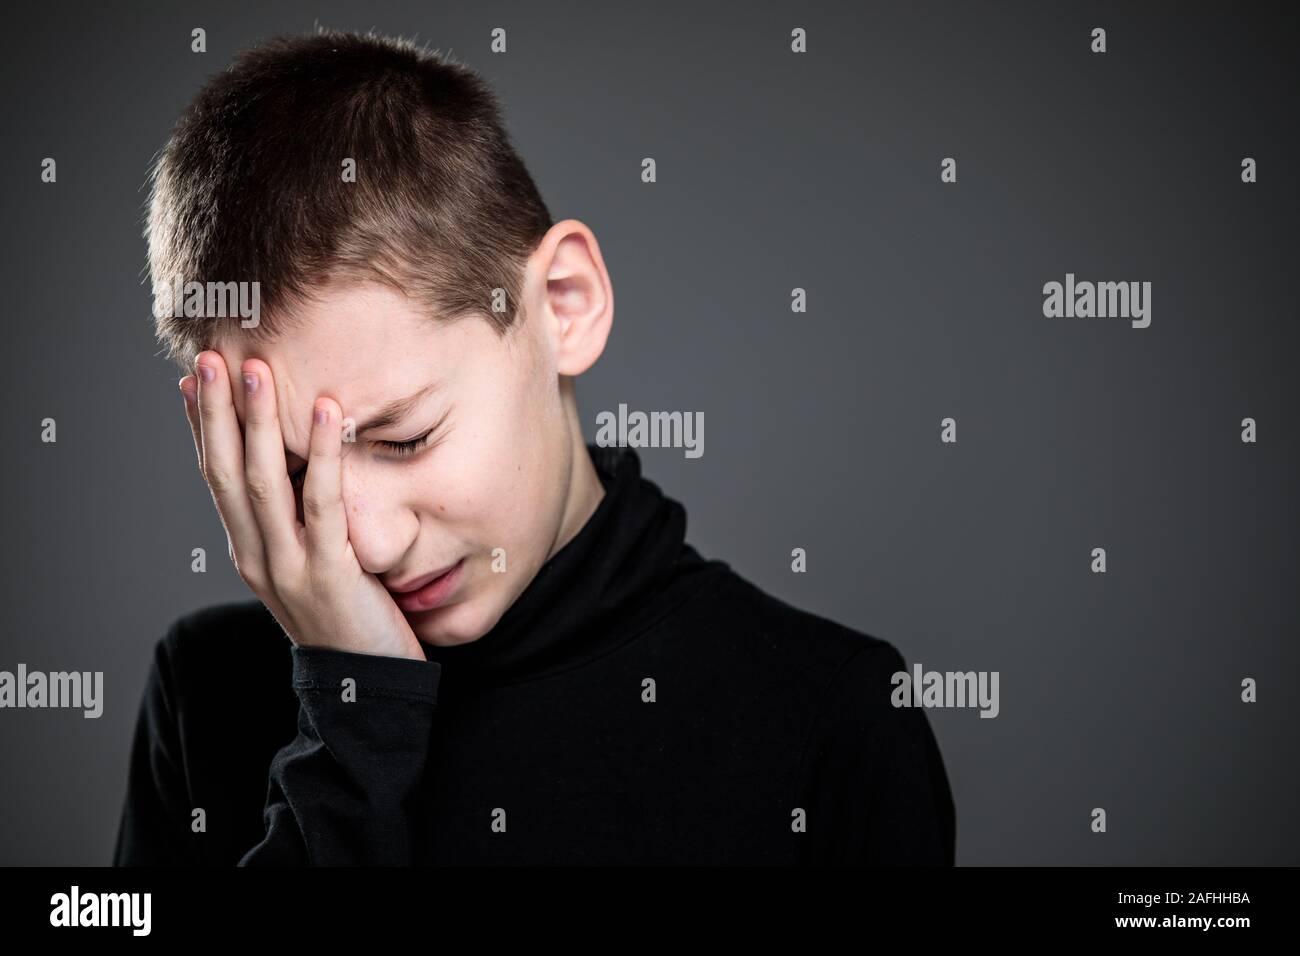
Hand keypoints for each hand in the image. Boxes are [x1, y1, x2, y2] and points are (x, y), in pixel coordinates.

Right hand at [179, 351, 425, 661]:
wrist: (366, 687)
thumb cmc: (348, 615)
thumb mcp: (311, 562)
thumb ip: (296, 521)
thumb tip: (293, 468)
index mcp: (249, 550)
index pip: (216, 477)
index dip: (203, 426)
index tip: (194, 376)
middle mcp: (257, 555)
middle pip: (227, 471)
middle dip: (219, 410)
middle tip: (212, 353)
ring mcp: (289, 566)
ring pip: (264, 481)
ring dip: (259, 420)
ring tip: (257, 367)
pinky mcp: (329, 573)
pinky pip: (323, 503)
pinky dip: (322, 453)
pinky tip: (327, 411)